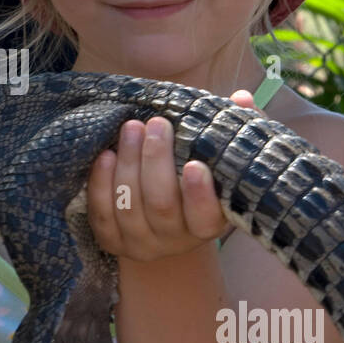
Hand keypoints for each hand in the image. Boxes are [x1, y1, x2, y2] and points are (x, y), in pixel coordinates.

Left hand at [86, 89, 259, 262]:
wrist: (167, 221)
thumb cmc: (198, 179)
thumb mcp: (220, 160)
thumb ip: (234, 131)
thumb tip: (242, 99)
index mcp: (209, 224)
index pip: (206, 217)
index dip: (199, 195)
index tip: (194, 165)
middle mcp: (177, 240)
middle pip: (161, 206)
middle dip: (155, 161)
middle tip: (155, 124)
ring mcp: (143, 244)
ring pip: (130, 208)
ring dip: (127, 164)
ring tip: (130, 128)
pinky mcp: (114, 241)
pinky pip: (102, 216)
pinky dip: (101, 184)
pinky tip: (106, 155)